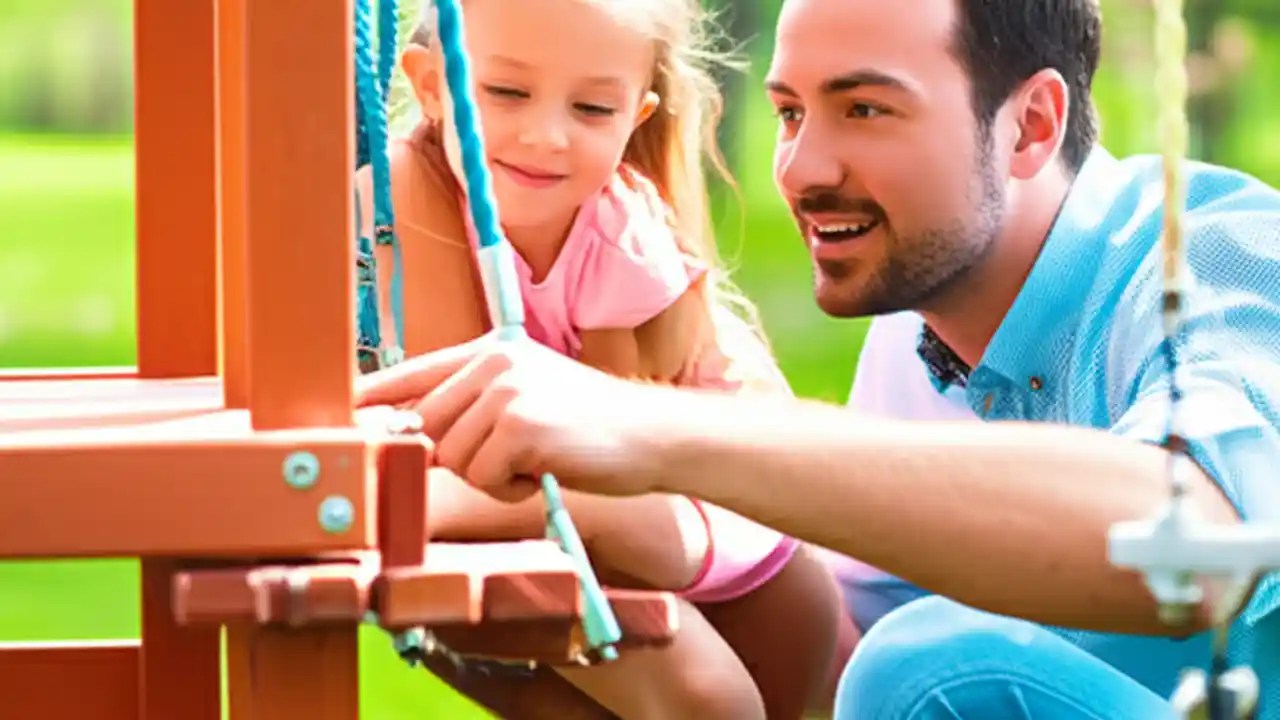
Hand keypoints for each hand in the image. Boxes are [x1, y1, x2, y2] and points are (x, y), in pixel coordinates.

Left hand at [355, 333, 664, 501]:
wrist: (654, 435)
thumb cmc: (591, 427)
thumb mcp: (529, 398)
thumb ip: (474, 406)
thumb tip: (408, 436)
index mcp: (491, 353)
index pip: (412, 374)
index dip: (371, 399)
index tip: (338, 415)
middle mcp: (493, 364)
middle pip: (424, 427)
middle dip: (457, 459)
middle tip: (510, 461)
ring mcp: (506, 391)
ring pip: (451, 457)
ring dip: (490, 476)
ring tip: (535, 461)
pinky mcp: (521, 425)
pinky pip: (482, 477)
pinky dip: (511, 489)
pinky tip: (546, 471)